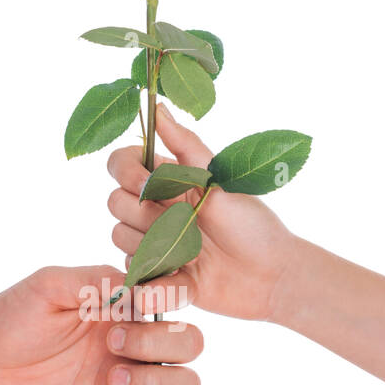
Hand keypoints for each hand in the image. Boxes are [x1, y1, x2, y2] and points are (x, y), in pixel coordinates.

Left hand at [0, 263, 202, 384]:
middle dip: (161, 343)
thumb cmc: (10, 323)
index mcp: (123, 307)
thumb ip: (90, 279)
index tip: (142, 303)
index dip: (171, 299)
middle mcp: (135, 345)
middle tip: (112, 345)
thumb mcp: (45, 286)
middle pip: (190, 343)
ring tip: (113, 383)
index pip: (174, 299)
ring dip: (161, 383)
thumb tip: (137, 284)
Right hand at [108, 103, 297, 321]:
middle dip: (148, 213)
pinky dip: (157, 273)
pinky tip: (188, 274)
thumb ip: (185, 145)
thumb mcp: (219, 180)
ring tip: (192, 251)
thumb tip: (157, 106)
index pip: (121, 163)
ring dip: (154, 243)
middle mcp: (156, 207)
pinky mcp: (156, 273)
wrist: (269, 277)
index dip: (127, 172)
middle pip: (115, 201)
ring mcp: (154, 240)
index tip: (148, 185)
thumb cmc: (251, 225)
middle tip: (187, 223)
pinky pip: (133, 269)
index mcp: (169, 179)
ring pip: (119, 236)